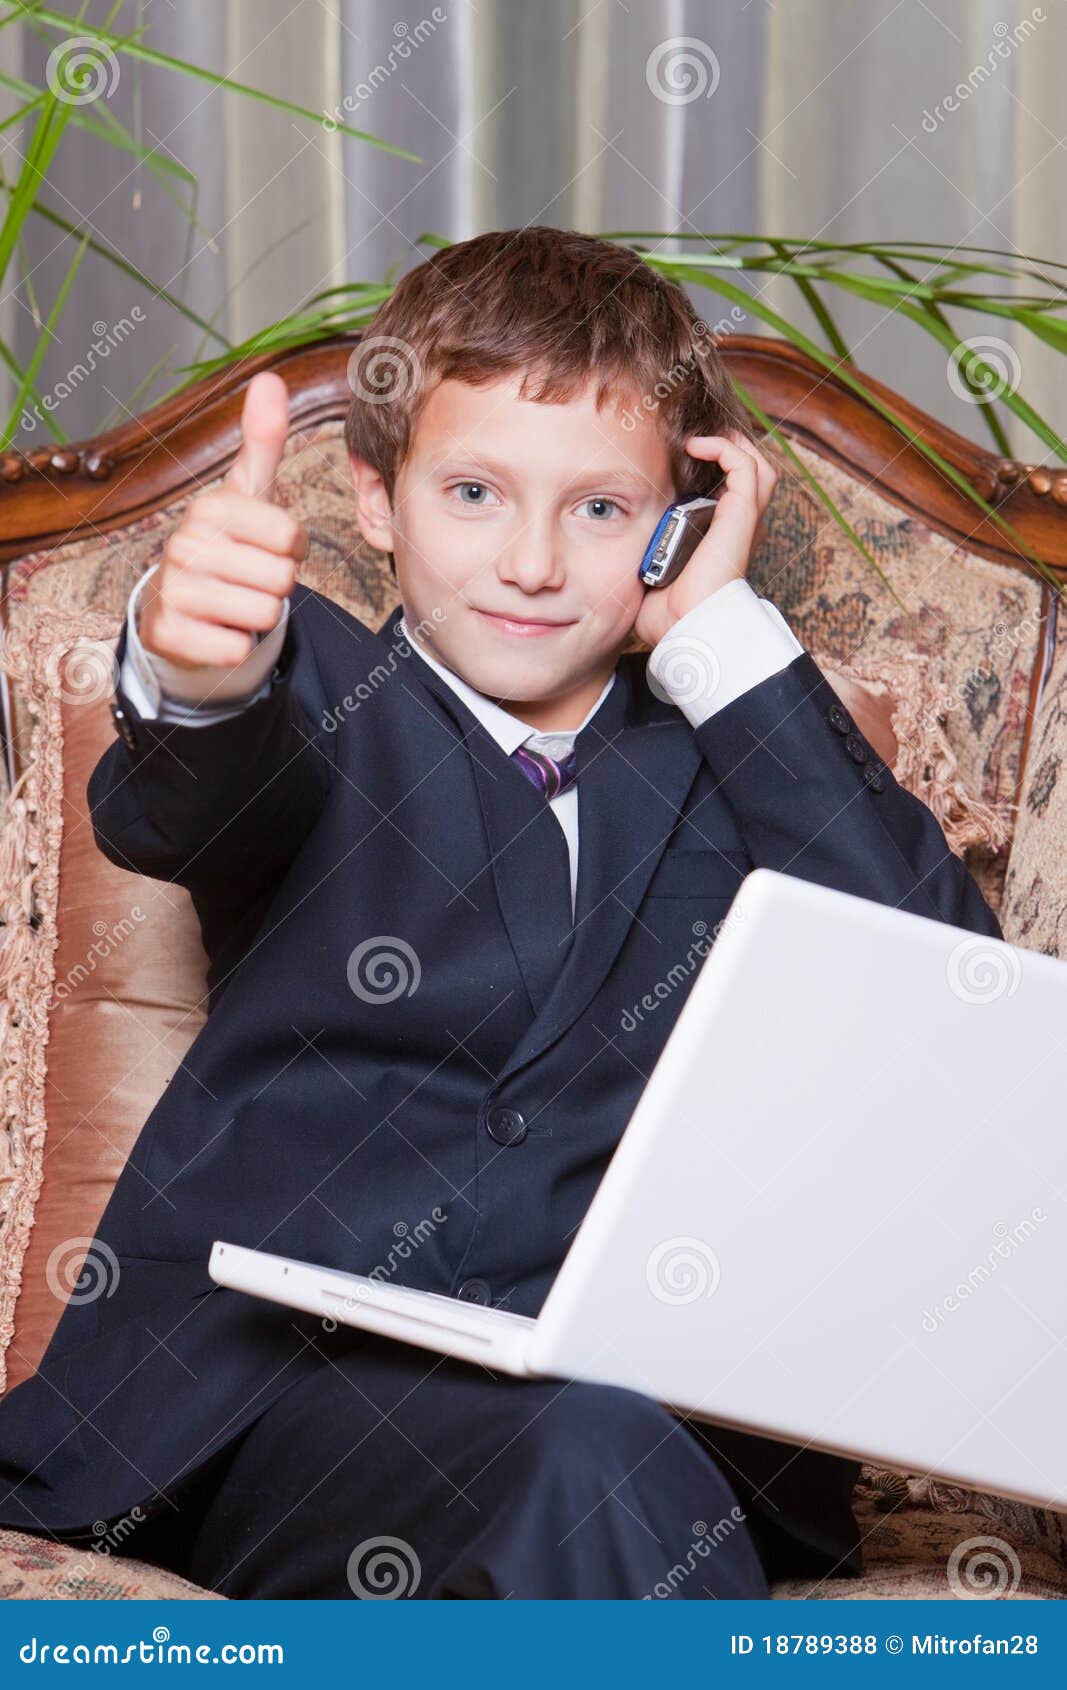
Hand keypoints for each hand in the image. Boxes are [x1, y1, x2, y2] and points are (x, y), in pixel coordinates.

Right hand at [137, 370, 307, 671]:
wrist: (180, 608)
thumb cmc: (228, 545)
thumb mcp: (248, 492)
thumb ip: (263, 440)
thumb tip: (269, 377)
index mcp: (210, 507)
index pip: (292, 537)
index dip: (291, 549)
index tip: (267, 546)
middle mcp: (184, 543)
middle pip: (282, 580)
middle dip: (276, 584)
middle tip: (248, 578)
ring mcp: (173, 589)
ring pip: (265, 615)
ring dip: (258, 616)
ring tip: (233, 601)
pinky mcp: (168, 634)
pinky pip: (238, 649)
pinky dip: (235, 646)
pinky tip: (215, 628)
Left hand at [633, 429, 776, 648]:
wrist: (685, 626)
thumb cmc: (668, 615)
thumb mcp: (651, 575)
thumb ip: (644, 558)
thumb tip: (617, 552)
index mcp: (720, 541)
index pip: (728, 494)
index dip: (712, 470)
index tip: (679, 456)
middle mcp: (737, 528)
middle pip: (749, 474)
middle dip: (726, 449)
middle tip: (692, 441)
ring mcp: (743, 520)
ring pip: (755, 464)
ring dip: (730, 443)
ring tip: (697, 439)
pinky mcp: (742, 514)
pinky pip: (744, 465)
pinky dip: (724, 448)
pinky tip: (695, 445)